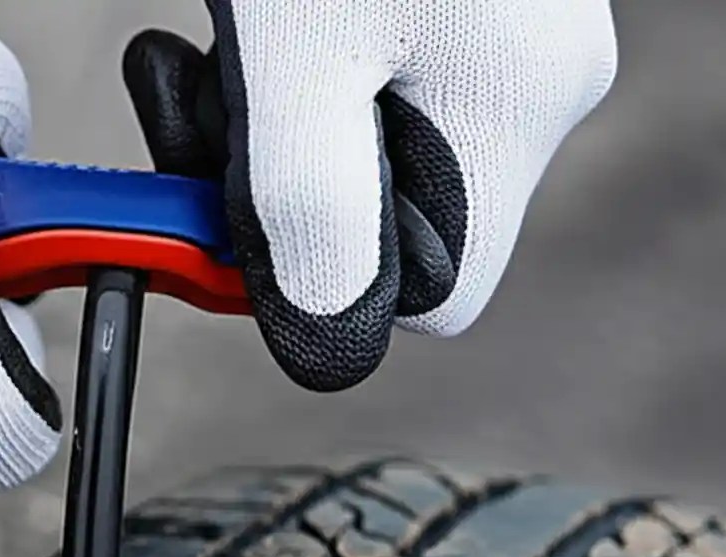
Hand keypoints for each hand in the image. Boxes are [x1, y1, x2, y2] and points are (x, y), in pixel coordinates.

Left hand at [124, 0, 617, 390]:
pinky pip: (376, 71)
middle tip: (192, 92)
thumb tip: (326, 352)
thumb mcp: (298, 56)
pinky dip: (303, 60)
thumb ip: (312, 207)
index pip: (434, 298)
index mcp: (511, 116)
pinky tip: (261, 8)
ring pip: (370, 142)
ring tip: (218, 33)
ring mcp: (505, 36)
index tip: (226, 208)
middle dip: (275, 180)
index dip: (317, 278)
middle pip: (390, 218)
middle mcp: (533, 86)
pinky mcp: (462, 0)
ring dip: (274, 112)